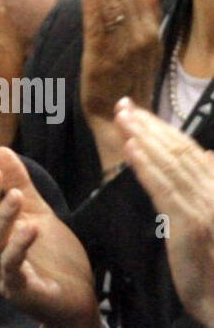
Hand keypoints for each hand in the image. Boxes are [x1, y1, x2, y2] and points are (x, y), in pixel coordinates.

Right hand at [0, 147, 105, 327]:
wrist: (75, 301)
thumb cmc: (53, 258)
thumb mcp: (39, 213)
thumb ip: (20, 184)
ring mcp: (1, 274)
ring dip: (3, 219)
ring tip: (17, 196)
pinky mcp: (19, 290)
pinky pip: (14, 267)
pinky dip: (20, 247)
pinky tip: (31, 228)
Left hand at [81, 0, 163, 171]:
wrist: (121, 119)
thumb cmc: (128, 83)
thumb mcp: (143, 48)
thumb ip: (146, 19)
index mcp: (149, 33)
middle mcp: (140, 39)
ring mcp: (122, 51)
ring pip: (113, 10)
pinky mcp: (102, 63)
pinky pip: (99, 34)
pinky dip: (95, 13)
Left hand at [116, 98, 213, 327]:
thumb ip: (210, 185)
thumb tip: (208, 155)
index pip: (190, 150)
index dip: (164, 129)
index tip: (139, 113)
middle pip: (179, 150)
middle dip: (149, 125)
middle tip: (123, 105)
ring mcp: (204, 205)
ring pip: (170, 163)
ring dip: (144, 137)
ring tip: (123, 117)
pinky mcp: (190, 223)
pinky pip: (164, 188)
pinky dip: (147, 165)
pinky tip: (131, 148)